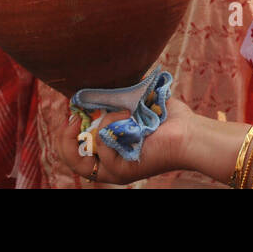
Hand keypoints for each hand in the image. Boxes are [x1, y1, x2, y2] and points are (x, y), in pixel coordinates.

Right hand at [56, 98, 196, 184]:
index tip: (73, 112)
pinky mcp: (122, 172)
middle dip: (64, 139)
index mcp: (110, 152)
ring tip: (108, 114)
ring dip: (94, 130)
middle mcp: (109, 165)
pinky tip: (129, 116)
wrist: (188, 131)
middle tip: (74, 119)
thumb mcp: (132, 104)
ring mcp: (115, 171)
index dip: (66, 134)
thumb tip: (96, 79)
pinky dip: (112, 126)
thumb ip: (113, 96)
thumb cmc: (167, 118)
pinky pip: (102, 148)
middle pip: (70, 161)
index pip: (74, 152)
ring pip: (79, 162)